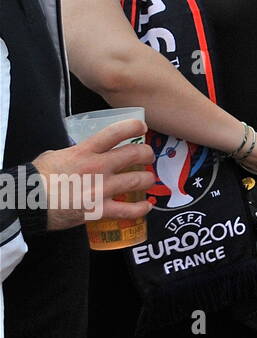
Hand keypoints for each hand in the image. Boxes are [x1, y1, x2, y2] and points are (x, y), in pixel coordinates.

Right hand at [33, 119, 154, 231]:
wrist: (28, 203)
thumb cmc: (37, 178)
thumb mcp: (55, 156)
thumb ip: (74, 152)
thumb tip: (81, 151)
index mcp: (85, 151)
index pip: (116, 132)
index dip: (134, 127)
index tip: (142, 128)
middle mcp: (98, 167)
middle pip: (135, 154)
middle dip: (147, 154)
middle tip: (147, 157)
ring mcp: (101, 189)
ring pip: (138, 180)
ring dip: (147, 179)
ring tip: (147, 180)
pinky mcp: (100, 210)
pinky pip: (128, 210)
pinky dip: (140, 208)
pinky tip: (146, 206)